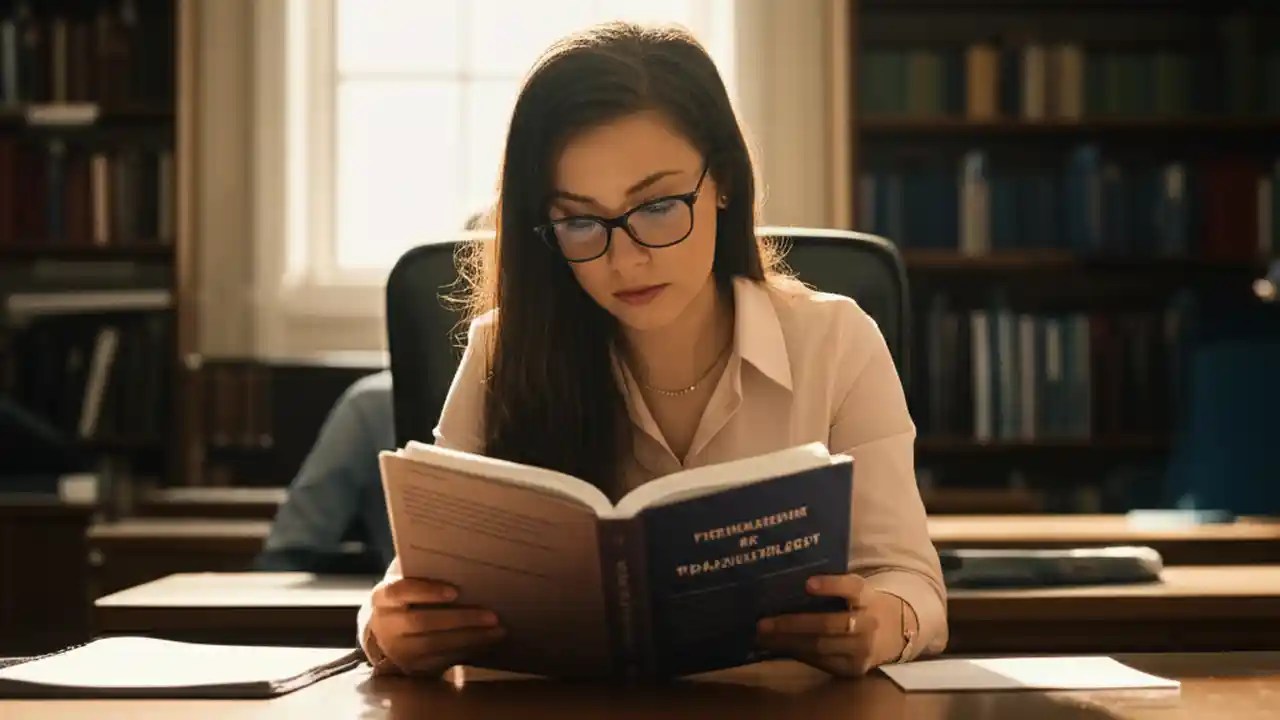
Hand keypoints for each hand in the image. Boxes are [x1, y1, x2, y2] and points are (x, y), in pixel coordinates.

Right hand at [367, 577, 505, 675]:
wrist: (387, 629)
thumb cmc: (407, 593)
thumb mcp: (407, 577)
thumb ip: (424, 567)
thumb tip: (460, 555)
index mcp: (382, 598)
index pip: (400, 591)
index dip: (427, 591)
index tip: (455, 591)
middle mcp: (386, 626)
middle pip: (422, 622)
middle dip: (460, 618)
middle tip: (492, 615)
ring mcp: (399, 650)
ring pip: (436, 645)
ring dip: (471, 637)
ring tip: (498, 629)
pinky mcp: (414, 667)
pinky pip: (443, 659)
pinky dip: (468, 649)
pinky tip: (488, 640)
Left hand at [755, 573, 903, 677]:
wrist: (893, 632)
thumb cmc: (859, 604)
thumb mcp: (854, 590)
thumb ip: (830, 585)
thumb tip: (783, 581)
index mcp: (868, 596)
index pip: (853, 588)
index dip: (832, 585)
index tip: (807, 583)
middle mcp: (869, 623)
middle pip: (830, 624)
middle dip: (794, 624)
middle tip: (763, 623)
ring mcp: (863, 650)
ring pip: (821, 647)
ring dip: (788, 642)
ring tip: (763, 637)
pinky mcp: (854, 669)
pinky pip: (820, 662)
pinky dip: (796, 653)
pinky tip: (777, 647)